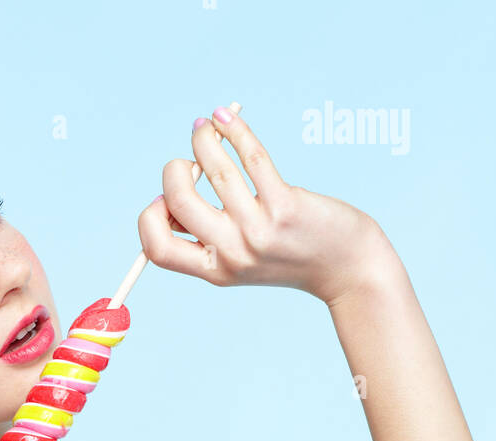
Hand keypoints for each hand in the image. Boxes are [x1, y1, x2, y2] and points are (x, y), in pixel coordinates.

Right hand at [137, 104, 394, 305]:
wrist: (345, 268)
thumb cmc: (290, 255)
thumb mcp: (242, 258)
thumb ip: (210, 235)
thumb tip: (171, 192)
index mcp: (215, 270)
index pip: (157, 249)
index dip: (150, 218)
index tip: (165, 199)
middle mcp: (232, 253)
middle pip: (178, 203)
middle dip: (172, 170)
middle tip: (188, 161)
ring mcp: (258, 230)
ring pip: (214, 170)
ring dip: (204, 138)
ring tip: (207, 125)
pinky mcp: (285, 205)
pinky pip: (251, 156)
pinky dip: (235, 129)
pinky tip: (227, 116)